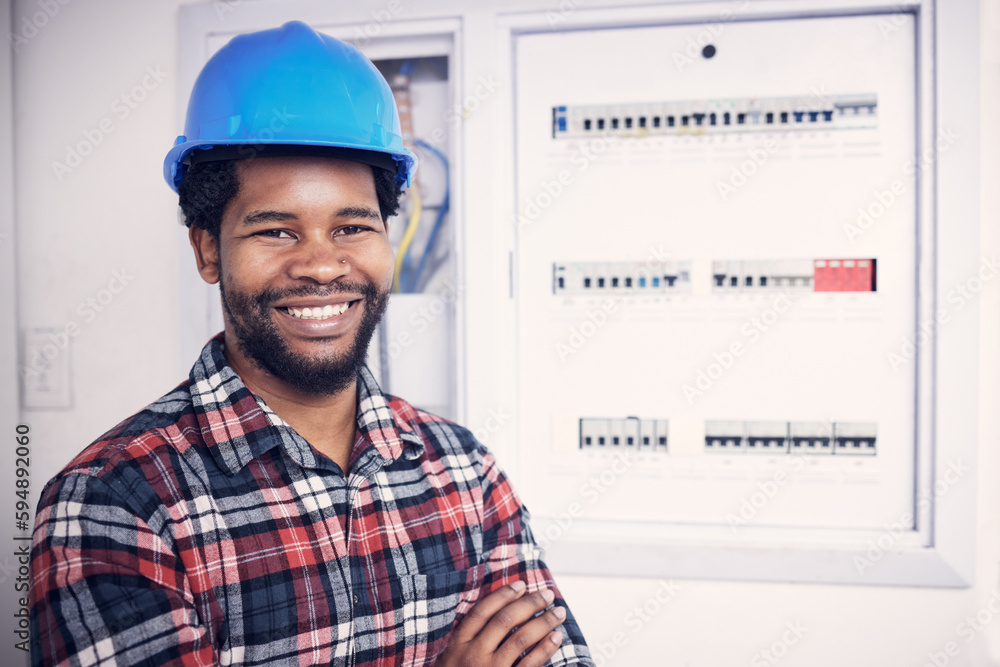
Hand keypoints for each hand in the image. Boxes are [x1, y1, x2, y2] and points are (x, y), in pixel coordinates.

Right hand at [434, 580, 565, 666]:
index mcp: (458, 645)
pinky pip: (530, 663)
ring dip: (543, 622)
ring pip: (521, 638)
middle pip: (505, 620)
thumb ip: (468, 639)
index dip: (503, 595)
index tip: (522, 584)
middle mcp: (473, 654)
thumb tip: (498, 613)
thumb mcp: (450, 661)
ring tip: (558, 612)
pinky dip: (545, 648)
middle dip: (529, 604)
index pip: (482, 611)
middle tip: (548, 594)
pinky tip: (556, 638)